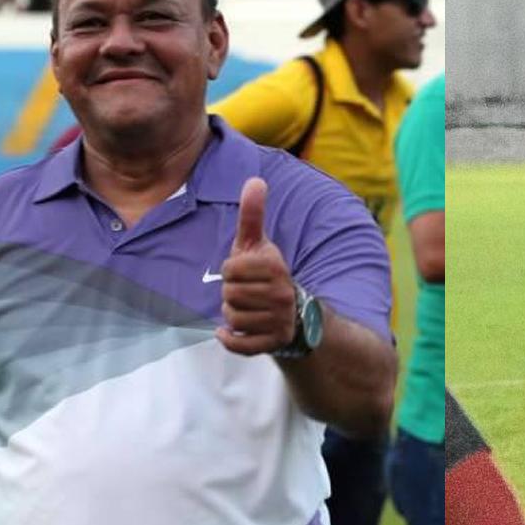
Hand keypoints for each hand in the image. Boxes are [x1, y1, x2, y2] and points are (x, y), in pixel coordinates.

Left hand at [217, 178, 296, 354]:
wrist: (295, 313)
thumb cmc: (267, 273)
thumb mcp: (259, 243)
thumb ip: (252, 214)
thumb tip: (255, 179)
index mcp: (275, 267)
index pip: (230, 269)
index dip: (230, 270)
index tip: (244, 273)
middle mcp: (281, 294)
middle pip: (229, 294)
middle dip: (231, 294)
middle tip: (247, 293)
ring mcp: (279, 320)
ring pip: (232, 318)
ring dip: (232, 315)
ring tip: (248, 309)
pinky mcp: (273, 342)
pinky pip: (240, 344)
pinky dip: (231, 339)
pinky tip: (230, 332)